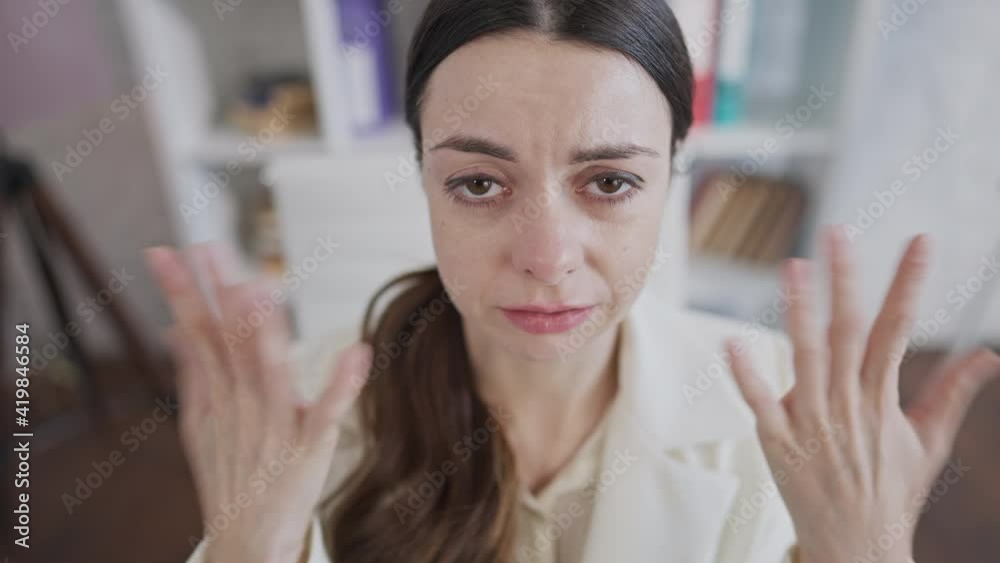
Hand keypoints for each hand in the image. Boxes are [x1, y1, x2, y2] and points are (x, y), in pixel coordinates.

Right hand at [145, 242, 371, 562]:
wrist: (247, 541)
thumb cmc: (231, 477)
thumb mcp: (201, 424)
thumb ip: (193, 373)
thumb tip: (176, 328)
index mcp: (218, 395)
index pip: (198, 333)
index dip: (183, 292)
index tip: (165, 251)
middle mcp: (242, 405)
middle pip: (229, 344)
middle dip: (218, 297)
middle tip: (207, 251)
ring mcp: (276, 427)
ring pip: (268, 372)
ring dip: (264, 334)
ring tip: (258, 292)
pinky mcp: (309, 448)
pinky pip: (327, 414)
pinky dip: (340, 386)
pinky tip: (357, 354)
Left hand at [727, 227, 999, 562]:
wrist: (859, 545)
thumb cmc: (891, 490)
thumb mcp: (928, 441)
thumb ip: (952, 393)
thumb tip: (989, 355)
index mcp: (883, 398)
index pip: (898, 329)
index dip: (909, 284)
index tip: (920, 242)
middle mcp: (848, 403)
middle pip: (848, 332)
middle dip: (846, 281)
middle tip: (840, 233)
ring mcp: (811, 422)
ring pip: (806, 358)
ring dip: (799, 312)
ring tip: (793, 267)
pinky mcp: (779, 442)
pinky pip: (760, 405)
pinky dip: (747, 376)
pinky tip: (732, 343)